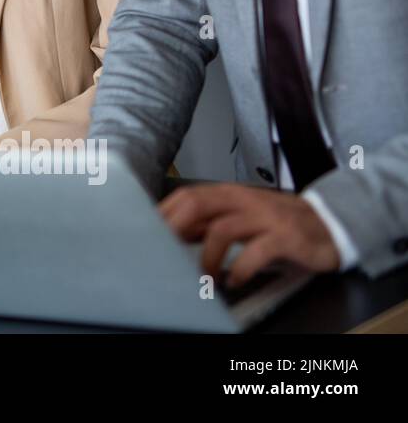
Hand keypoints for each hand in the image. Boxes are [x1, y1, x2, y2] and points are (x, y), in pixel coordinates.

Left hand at [159, 183, 340, 288]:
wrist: (329, 225)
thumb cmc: (278, 224)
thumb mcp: (241, 217)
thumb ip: (209, 222)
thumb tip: (172, 232)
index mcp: (228, 194)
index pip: (186, 196)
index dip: (164, 213)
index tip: (146, 234)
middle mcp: (244, 200)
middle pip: (196, 204)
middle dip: (174, 229)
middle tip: (165, 255)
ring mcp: (265, 217)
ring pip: (222, 229)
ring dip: (206, 259)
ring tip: (206, 279)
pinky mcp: (286, 237)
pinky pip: (256, 252)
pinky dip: (240, 270)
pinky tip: (236, 281)